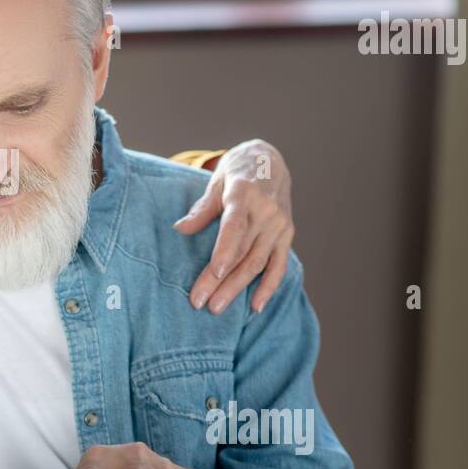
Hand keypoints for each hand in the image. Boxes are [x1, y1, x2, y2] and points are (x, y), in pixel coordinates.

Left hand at [174, 138, 293, 314]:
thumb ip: (201, 208)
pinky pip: (279, 265)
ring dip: (238, 288)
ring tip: (217, 308)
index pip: (235, 226)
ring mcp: (279, 225)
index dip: (226, 250)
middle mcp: (266, 211)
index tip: (215, 272)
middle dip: (221, 280)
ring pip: (258, 262)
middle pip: (242, 251)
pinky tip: (255, 306)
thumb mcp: (216, 180)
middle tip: (200, 302)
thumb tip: (180, 229)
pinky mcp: (287, 235)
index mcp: (244, 193)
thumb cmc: (237, 172)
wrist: (271, 161)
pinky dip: (268, 287)